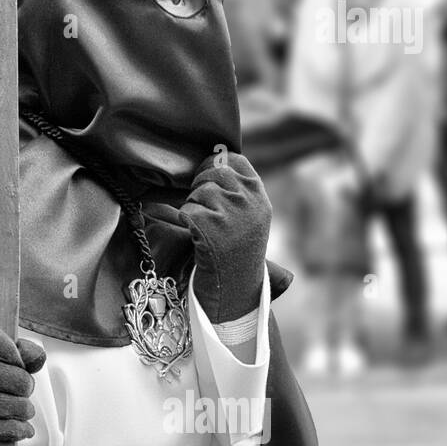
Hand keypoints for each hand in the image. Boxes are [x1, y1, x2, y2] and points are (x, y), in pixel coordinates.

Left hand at [180, 152, 271, 324]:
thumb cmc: (236, 251)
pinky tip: (200, 239)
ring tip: (207, 232)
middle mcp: (249, 201)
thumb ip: (238, 188)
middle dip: (201, 190)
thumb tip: (214, 155)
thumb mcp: (249, 216)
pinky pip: (186, 210)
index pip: (232, 159)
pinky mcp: (209, 226)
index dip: (214, 168)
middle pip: (211, 172)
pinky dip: (187, 224)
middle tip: (208, 217)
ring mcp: (230, 213)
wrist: (235, 290)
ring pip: (197, 192)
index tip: (211, 186)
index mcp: (260, 195)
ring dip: (194, 210)